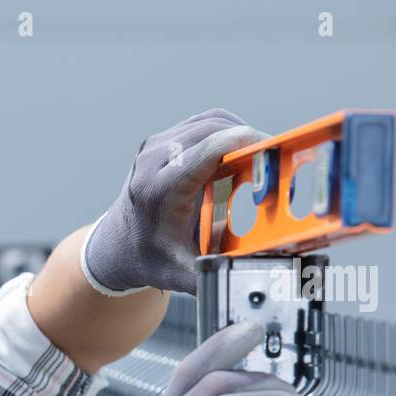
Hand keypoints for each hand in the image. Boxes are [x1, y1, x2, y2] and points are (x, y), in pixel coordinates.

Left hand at [82, 109, 266, 295]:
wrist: (118, 247)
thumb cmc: (150, 259)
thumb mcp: (183, 274)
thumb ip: (218, 273)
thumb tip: (258, 271)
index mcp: (158, 190)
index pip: (207, 151)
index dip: (246, 146)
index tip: (275, 156)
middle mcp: (153, 161)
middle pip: (213, 130)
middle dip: (250, 141)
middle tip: (277, 164)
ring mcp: (155, 146)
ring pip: (211, 121)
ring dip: (240, 135)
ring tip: (260, 162)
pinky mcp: (163, 140)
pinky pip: (204, 123)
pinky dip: (227, 133)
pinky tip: (240, 156)